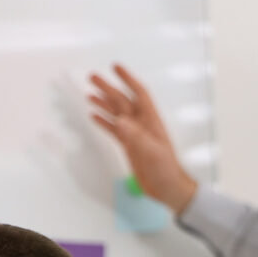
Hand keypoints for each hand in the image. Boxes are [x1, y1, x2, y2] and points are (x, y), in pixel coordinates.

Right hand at [87, 64, 197, 213]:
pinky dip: (104, 122)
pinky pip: (114, 130)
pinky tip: (94, 115)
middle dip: (109, 88)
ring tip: (89, 93)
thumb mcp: (153, 152)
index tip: (116, 67)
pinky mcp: (129, 146)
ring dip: (103, 103)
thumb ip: (137, 136)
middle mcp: (142, 125)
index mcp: (151, 122)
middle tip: (92, 77)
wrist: (168, 189)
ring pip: (116, 114)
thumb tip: (120, 120)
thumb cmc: (167, 170)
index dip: (128, 79)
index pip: (139, 94)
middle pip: (123, 101)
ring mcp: (135, 135)